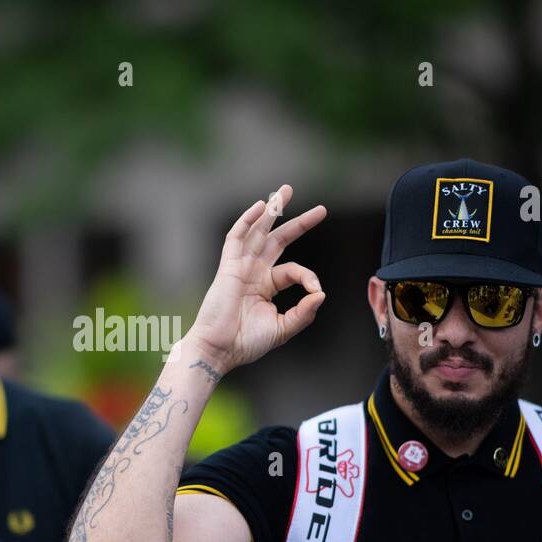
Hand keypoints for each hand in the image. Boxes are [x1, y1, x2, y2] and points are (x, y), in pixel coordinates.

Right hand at [184, 184, 326, 375]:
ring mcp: (240, 267)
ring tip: (286, 192)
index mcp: (265, 286)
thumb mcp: (282, 328)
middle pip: (278, 239)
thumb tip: (321, 294)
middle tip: (321, 209)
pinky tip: (261, 206)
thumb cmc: (245, 342)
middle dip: (298, 223)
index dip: (308, 276)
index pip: (293, 269)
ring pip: (258, 231)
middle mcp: (253, 272)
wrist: (219, 349)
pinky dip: (247, 220)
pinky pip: (236, 237)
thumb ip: (303, 312)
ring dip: (272, 211)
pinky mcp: (228, 267)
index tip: (316, 291)